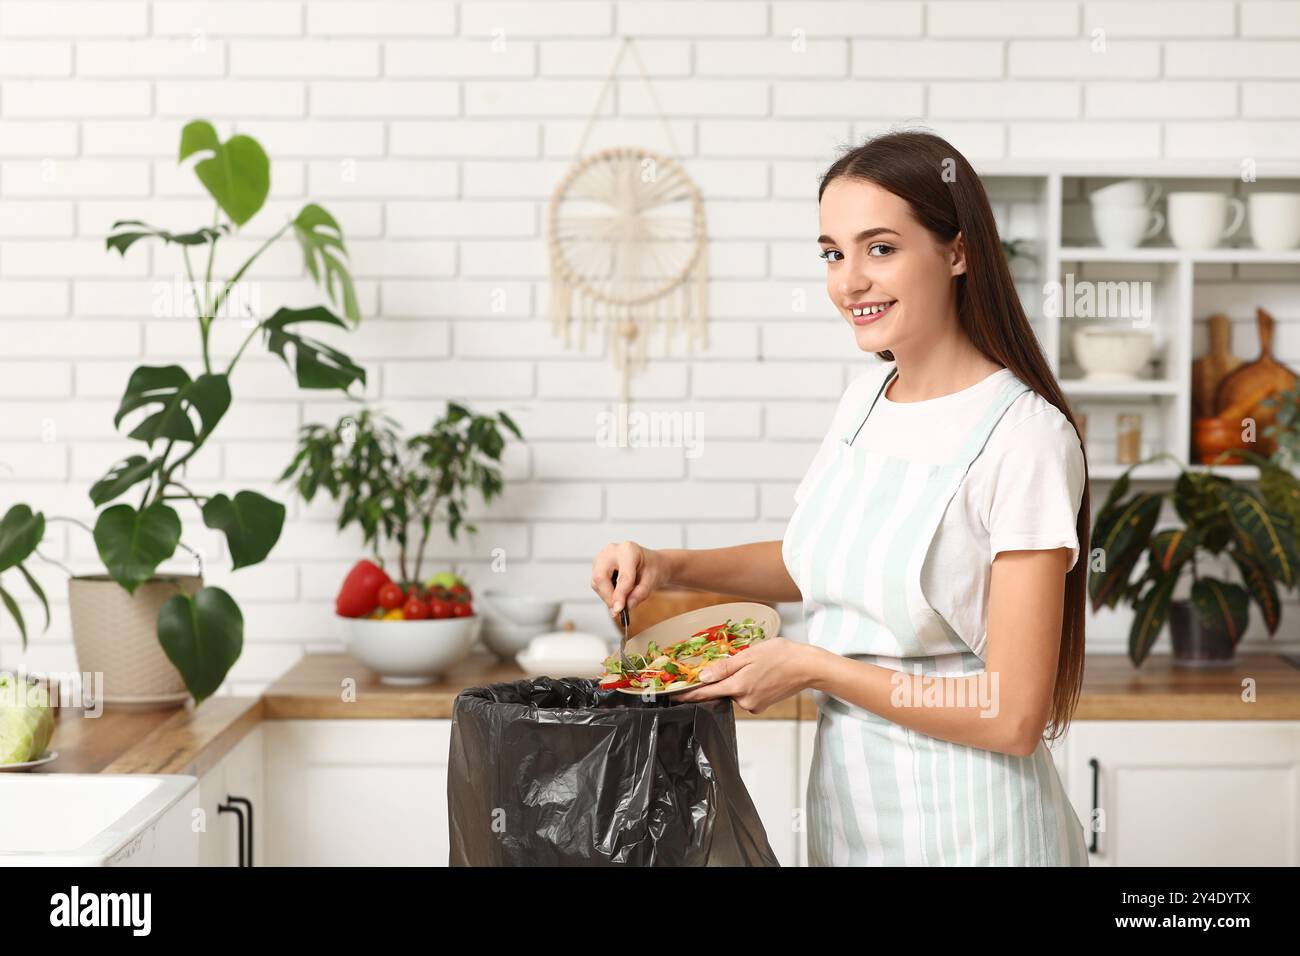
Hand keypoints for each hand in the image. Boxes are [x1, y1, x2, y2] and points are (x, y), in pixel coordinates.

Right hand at [590, 540, 673, 617]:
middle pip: (601, 577)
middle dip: (608, 596)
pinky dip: (605, 593)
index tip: (619, 610)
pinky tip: (616, 595)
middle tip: (617, 611)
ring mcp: (601, 557)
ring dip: (607, 596)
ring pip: (596, 582)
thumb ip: (640, 594)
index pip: (622, 576)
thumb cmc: (651, 568)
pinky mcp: (597, 565)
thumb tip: (626, 607)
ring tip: (621, 602)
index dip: (620, 595)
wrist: (649, 562)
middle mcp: (612, 550)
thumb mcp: (652, 581)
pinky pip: (596, 583)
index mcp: (629, 550)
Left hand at [674, 638, 819, 713]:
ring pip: (734, 693)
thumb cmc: (781, 655)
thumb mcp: (749, 655)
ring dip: (736, 681)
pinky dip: (747, 685)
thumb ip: (725, 667)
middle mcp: (744, 700)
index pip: (706, 693)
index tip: (674, 695)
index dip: (689, 694)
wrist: (807, 667)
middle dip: (720, 679)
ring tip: (753, 666)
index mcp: (739, 686)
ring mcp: (754, 705)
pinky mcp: (762, 706)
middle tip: (734, 663)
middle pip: (721, 692)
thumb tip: (703, 677)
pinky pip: (745, 696)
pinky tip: (759, 674)